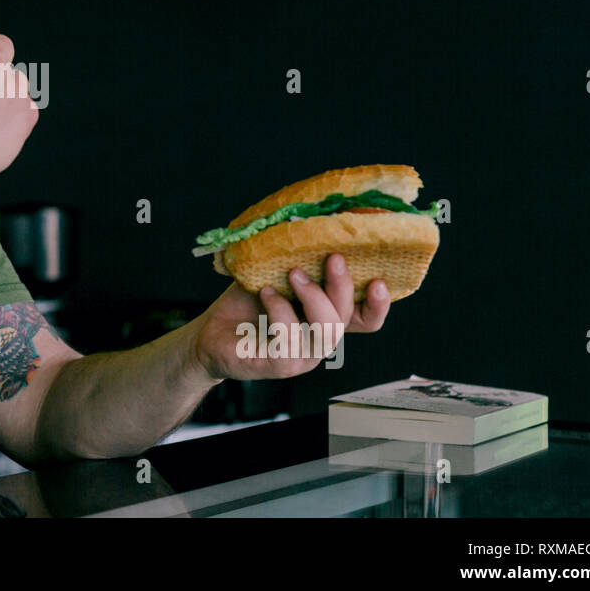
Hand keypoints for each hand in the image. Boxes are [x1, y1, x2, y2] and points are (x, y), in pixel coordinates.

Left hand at [190, 253, 391, 380]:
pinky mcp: (280, 364)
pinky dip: (280, 311)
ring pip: (326, 331)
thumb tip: (313, 225)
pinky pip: (291, 339)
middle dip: (342, 286)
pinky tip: (266, 292)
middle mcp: (319, 340)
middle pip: (346, 318)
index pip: (366, 320)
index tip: (379, 279)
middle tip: (331, 258)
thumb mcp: (275, 275)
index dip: (379, 305)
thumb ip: (299, 261)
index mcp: (326, 318)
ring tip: (292, 272)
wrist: (211, 332)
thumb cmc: (247, 303)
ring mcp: (303, 356)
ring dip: (313, 296)